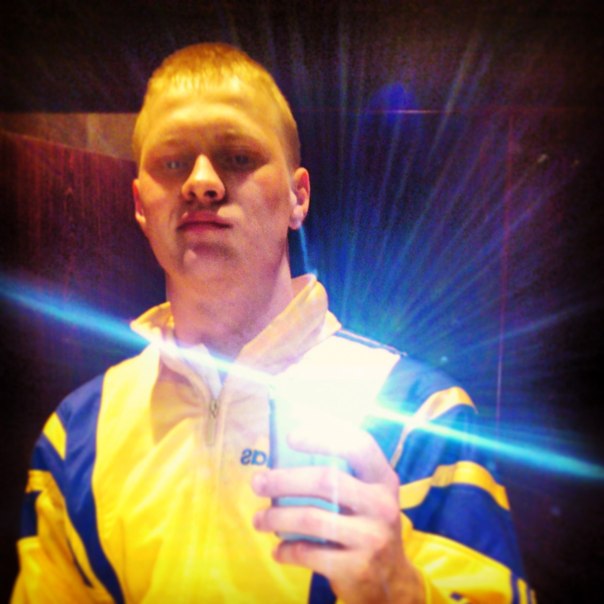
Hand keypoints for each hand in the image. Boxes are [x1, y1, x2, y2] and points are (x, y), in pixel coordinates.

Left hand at [251, 423, 424, 603]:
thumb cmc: (365, 526)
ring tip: (259, 520)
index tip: (290, 436)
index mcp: (383, 479)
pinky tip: (277, 551)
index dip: (324, 437)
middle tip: (258, 483)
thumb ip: (340, 476)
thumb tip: (284, 456)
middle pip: (326, 480)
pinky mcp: (357, 568)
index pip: (358, 446)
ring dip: (277, 517)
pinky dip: (287, 551)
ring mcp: (372, 537)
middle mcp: (382, 504)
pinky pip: (310, 553)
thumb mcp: (366, 497)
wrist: (390, 581)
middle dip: (284, 480)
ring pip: (312, 518)